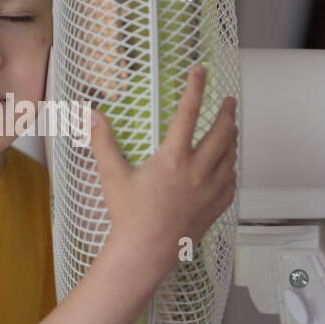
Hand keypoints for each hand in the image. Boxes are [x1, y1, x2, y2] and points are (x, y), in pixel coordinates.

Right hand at [87, 65, 237, 274]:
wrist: (146, 252)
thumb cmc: (128, 214)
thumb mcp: (112, 175)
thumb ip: (103, 141)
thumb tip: (92, 114)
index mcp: (173, 158)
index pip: (188, 113)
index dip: (195, 88)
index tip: (200, 70)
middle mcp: (198, 170)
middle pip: (221, 133)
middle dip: (227, 113)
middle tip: (229, 101)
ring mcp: (210, 190)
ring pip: (231, 156)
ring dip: (232, 138)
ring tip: (231, 128)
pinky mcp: (215, 207)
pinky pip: (232, 182)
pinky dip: (232, 168)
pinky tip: (228, 165)